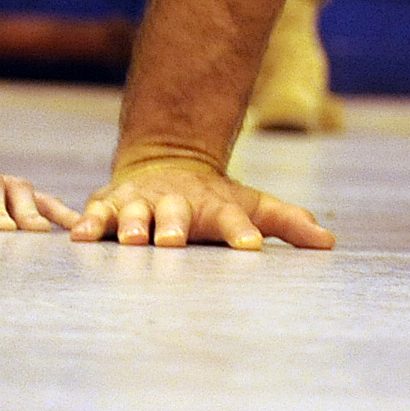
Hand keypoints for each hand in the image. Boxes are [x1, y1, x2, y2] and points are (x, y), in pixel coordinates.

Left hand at [0, 154, 82, 230]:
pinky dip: (63, 215)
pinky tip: (79, 228)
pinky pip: (48, 206)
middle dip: (19, 209)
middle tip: (28, 229)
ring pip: (32, 196)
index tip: (1, 226)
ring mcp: (13, 190)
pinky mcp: (26, 201)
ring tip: (57, 231)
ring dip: (44, 212)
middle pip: (11, 189)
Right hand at [70, 157, 334, 250]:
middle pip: (178, 214)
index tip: (251, 247)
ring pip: (135, 213)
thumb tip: (330, 242)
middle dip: (175, 226)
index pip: (234, 220)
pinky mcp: (109, 204)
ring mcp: (142, 202)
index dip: (243, 232)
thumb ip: (290, 223)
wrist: (169, 163)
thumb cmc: (216, 200)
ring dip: (131, 224)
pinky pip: (96, 215)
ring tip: (129, 239)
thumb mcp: (254, 207)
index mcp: (215, 208)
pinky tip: (79, 237)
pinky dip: (88, 223)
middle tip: (174, 240)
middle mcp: (178, 204)